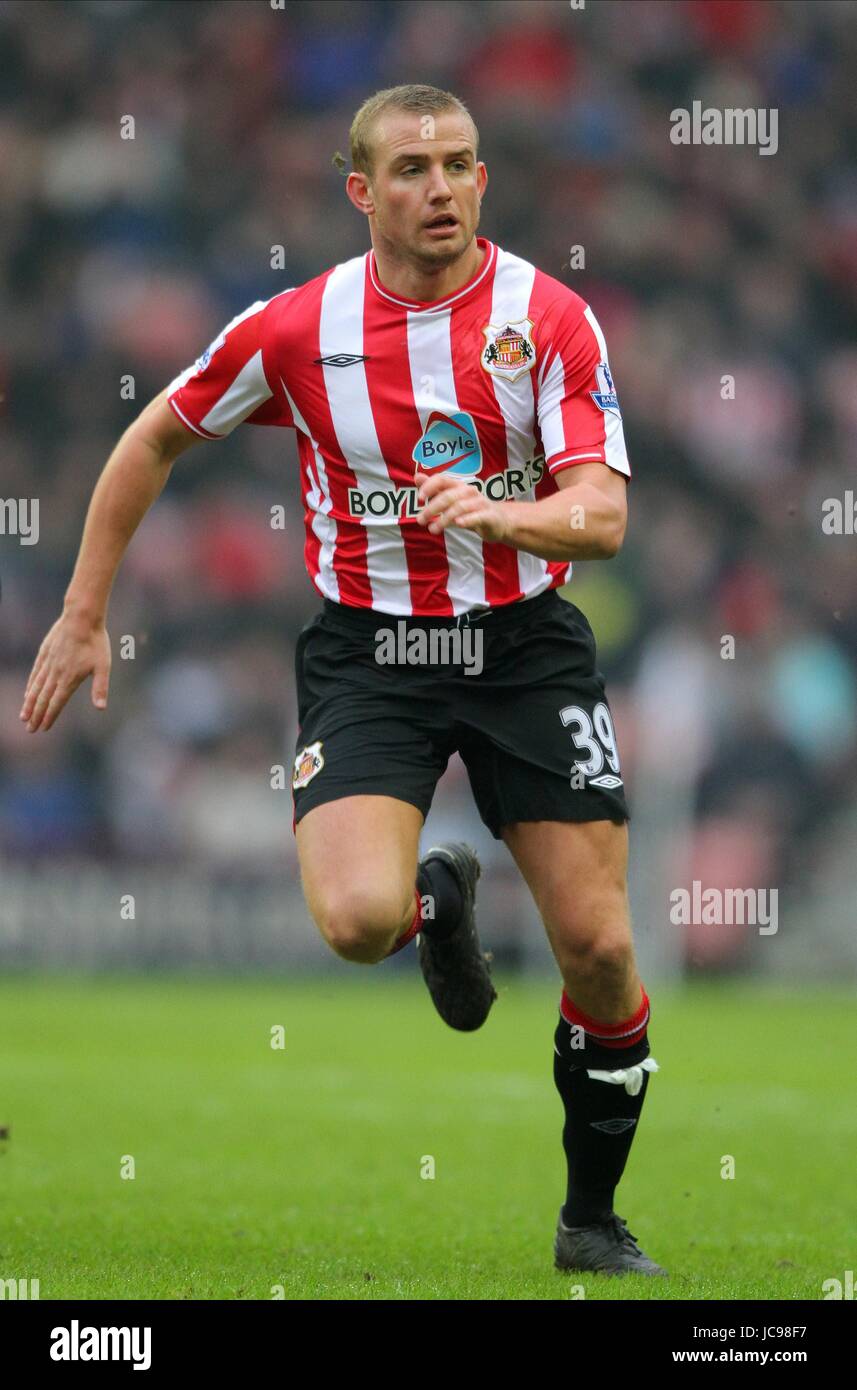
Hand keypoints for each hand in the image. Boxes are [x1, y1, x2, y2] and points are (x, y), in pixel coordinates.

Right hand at [19, 611, 111, 731]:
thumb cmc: (96, 642)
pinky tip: (27, 693)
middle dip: (36, 715)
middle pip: (43, 699)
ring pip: (36, 688)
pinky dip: (30, 685)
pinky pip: (35, 673)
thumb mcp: (103, 666)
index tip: (43, 728)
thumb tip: (101, 708)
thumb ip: (100, 687)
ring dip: (29, 703)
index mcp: (70, 679)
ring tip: (23, 716)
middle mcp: (56, 673)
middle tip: (30, 730)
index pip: (57, 703)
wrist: (82, 617)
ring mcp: (48, 663)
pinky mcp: (45, 653)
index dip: (50, 716)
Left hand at [415, 470, 511, 543]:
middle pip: (448, 496)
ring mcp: (480, 503)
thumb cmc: (471, 509)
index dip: (429, 487)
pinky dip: (467, 519)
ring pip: (459, 508)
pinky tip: (458, 524)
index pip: (442, 480)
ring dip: (444, 519)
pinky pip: (477, 516)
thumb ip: (435, 489)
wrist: (499, 521)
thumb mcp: (452, 499)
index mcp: (458, 486)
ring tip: (432, 529)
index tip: (419, 499)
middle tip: (420, 520)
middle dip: (432, 508)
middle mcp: (469, 491)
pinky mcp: (488, 516)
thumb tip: (417, 477)